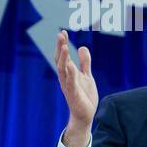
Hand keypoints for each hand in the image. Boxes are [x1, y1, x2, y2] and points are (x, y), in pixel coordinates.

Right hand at [54, 31, 97, 146]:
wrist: (85, 114)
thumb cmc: (84, 95)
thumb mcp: (86, 76)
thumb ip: (85, 62)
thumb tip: (83, 47)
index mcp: (68, 73)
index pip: (63, 56)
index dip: (62, 45)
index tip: (63, 32)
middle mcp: (66, 78)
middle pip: (61, 60)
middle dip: (60, 48)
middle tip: (60, 34)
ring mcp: (68, 86)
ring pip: (63, 70)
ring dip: (63, 58)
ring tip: (64, 46)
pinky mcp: (74, 95)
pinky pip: (71, 83)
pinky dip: (71, 75)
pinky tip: (71, 66)